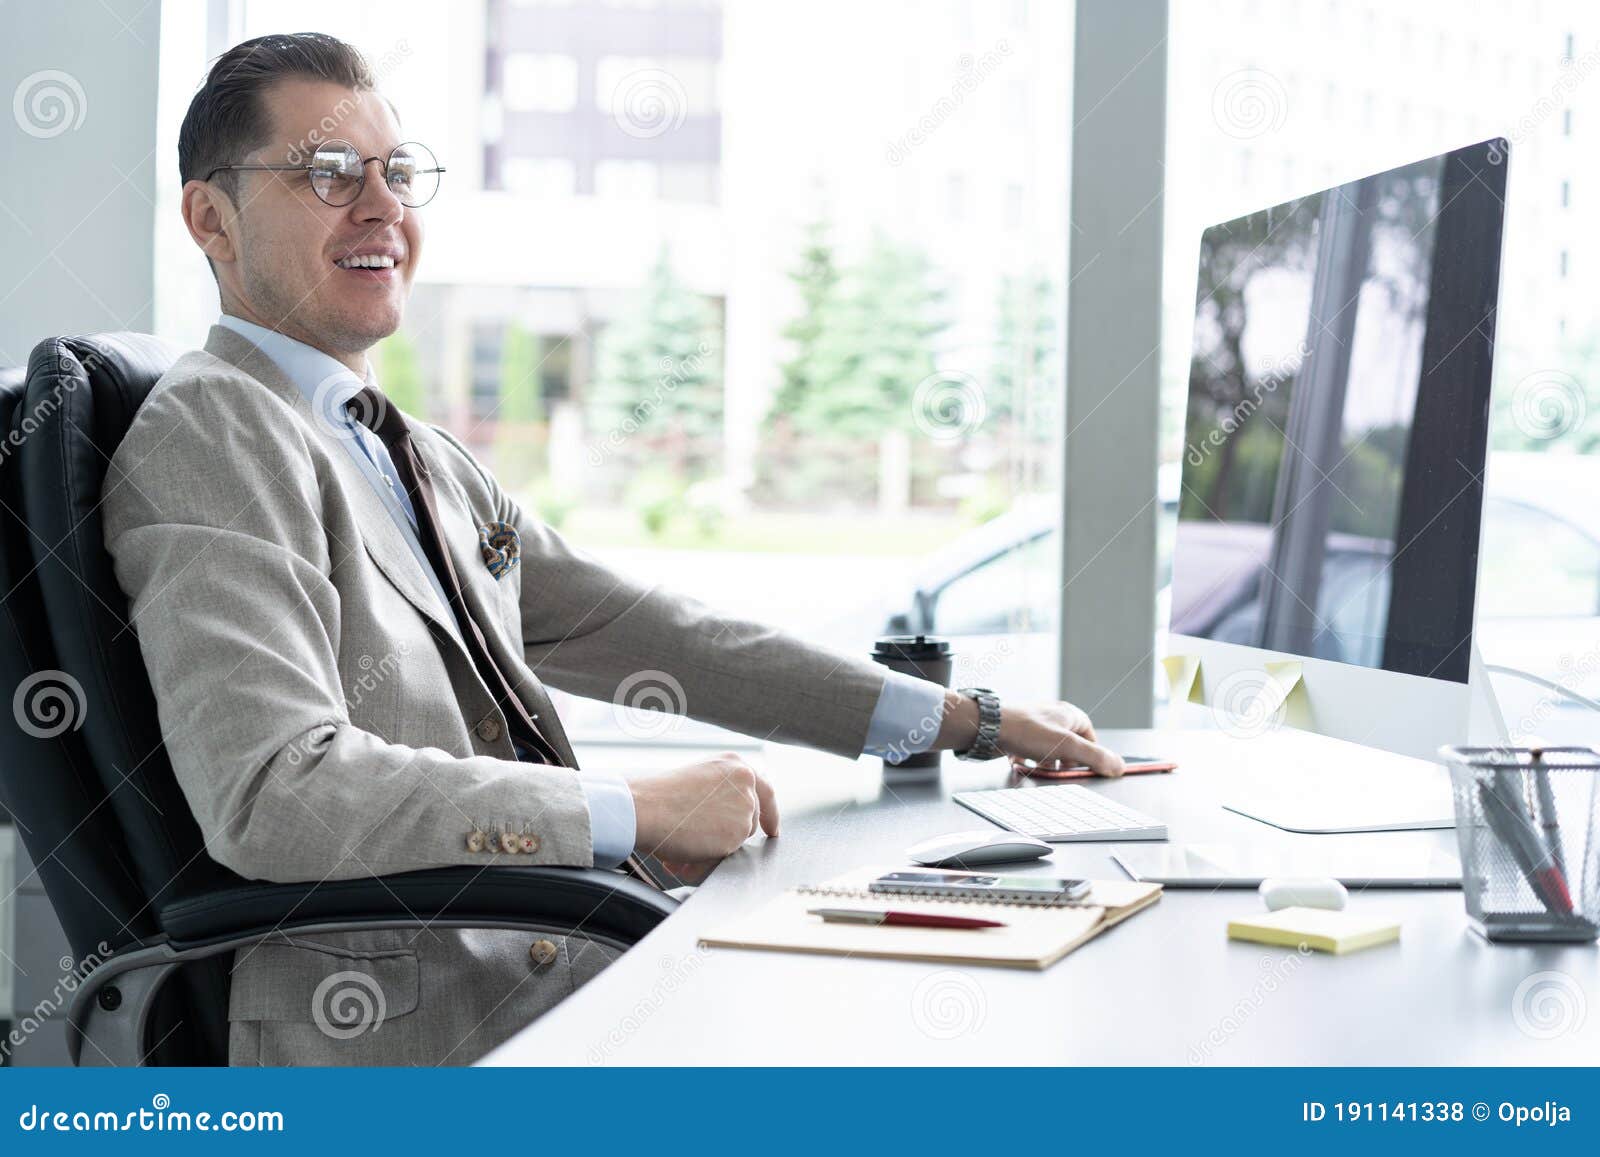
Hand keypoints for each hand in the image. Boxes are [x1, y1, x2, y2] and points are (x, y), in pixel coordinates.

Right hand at [629, 752, 779, 868]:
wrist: (646, 807)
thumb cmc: (661, 796)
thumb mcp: (699, 780)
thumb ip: (723, 793)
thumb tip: (732, 821)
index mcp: (735, 765)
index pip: (765, 790)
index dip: (770, 813)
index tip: (771, 829)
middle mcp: (746, 783)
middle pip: (749, 820)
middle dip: (727, 836)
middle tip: (696, 842)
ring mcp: (745, 807)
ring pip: (737, 839)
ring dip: (713, 849)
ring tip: (683, 848)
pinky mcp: (738, 832)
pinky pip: (726, 856)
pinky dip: (706, 862)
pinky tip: (684, 857)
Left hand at [998, 701, 1124, 776]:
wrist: (988, 727)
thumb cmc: (1027, 731)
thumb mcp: (1068, 747)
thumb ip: (1095, 757)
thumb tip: (1119, 766)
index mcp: (1070, 715)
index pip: (1091, 738)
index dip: (1089, 757)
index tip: (1086, 771)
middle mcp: (1054, 718)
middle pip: (1070, 747)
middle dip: (1064, 762)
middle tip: (1057, 770)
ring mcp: (1036, 725)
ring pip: (1049, 751)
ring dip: (1045, 763)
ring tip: (1038, 767)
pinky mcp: (1020, 734)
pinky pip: (1030, 752)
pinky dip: (1029, 761)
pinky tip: (1022, 764)